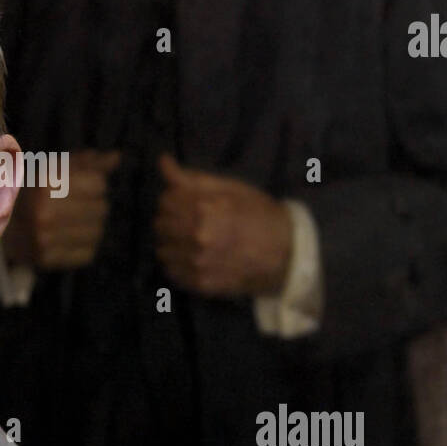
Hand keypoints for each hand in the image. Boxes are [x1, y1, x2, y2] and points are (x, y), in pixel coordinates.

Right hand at [3, 149, 120, 270]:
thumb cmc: (32, 191)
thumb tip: (118, 157)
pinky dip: (83, 244)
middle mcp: (44, 213)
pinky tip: (67, 236)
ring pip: (97, 231)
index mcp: (45, 184)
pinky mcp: (47, 260)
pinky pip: (87, 253)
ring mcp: (44, 239)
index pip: (98, 184)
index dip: (94, 183)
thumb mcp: (54, 169)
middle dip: (93, 204)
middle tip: (75, 204)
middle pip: (100, 208)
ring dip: (90, 225)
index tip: (82, 185)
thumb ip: (87, 163)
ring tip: (72, 220)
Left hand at [153, 153, 292, 297]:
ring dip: (172, 244)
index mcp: (205, 208)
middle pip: (160, 225)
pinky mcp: (200, 284)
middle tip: (189, 222)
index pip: (165, 201)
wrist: (286, 254)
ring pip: (162, 250)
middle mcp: (197, 236)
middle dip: (171, 220)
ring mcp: (198, 262)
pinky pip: (172, 272)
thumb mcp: (230, 189)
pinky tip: (194, 258)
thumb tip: (163, 161)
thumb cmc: (260, 215)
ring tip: (191, 242)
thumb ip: (192, 179)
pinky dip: (178, 264)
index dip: (174, 200)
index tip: (186, 203)